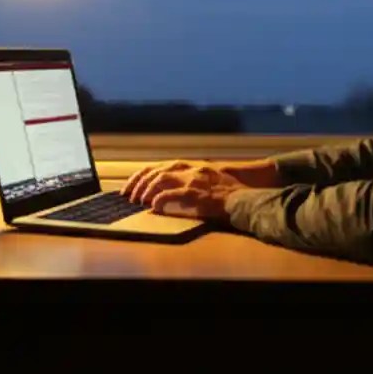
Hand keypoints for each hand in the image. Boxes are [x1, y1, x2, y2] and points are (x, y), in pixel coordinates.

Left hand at [121, 159, 277, 201]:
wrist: (243, 198)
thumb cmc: (226, 192)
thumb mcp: (205, 179)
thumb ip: (187, 180)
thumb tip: (165, 191)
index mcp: (190, 166)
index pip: (158, 166)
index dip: (141, 176)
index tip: (130, 186)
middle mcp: (189, 169)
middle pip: (156, 171)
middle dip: (139, 183)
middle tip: (129, 196)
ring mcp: (192, 180)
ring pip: (160, 179)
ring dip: (146, 191)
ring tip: (139, 202)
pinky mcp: (196, 193)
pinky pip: (172, 194)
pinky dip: (160, 200)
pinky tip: (154, 207)